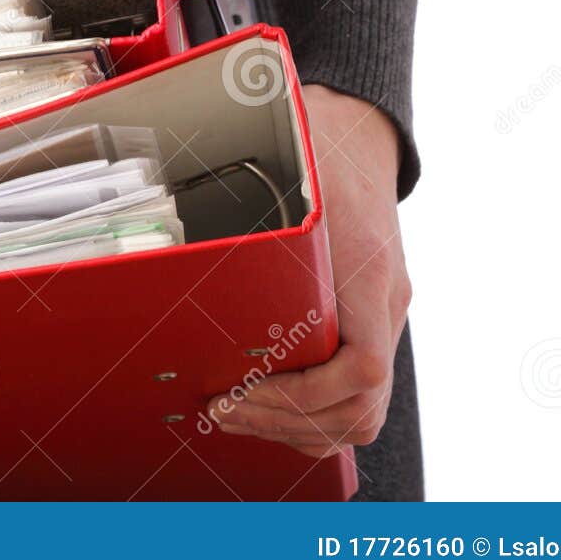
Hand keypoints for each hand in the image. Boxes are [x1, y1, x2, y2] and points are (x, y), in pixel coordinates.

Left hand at [208, 84, 409, 456]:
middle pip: (362, 406)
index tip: (245, 390)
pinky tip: (263, 407)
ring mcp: (381, 316)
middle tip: (222, 408)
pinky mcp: (369, 321)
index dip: (305, 394)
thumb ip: (251, 196)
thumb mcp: (292, 165)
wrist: (360, 133)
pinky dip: (312, 415)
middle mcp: (384, 303)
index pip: (363, 365)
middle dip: (286, 419)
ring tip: (234, 414)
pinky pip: (355, 396)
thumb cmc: (320, 146)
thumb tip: (176, 201)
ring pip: (361, 412)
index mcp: (366, 271)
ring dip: (296, 426)